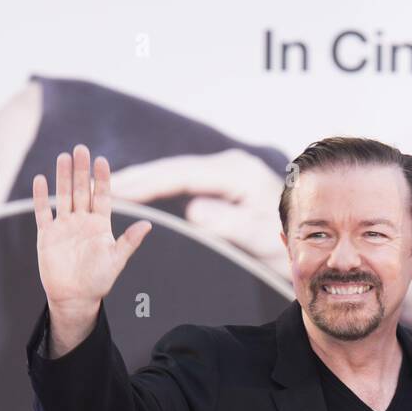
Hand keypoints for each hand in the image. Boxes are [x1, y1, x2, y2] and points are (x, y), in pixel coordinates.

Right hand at [33, 144, 151, 312]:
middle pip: (80, 190)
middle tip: (80, 148)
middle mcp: (82, 221)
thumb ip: (129, 241)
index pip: (101, 196)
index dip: (101, 179)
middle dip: (80, 170)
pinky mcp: (47, 234)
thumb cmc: (99, 280)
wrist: (75, 297)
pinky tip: (40, 180)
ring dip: (62, 177)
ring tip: (63, 157)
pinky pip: (43, 212)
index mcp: (100, 225)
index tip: (102, 160)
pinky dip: (41, 197)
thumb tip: (148, 225)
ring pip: (62, 196)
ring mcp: (64, 226)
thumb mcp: (117, 260)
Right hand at [107, 148, 289, 277]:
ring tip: (114, 187)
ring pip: (177, 173)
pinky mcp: (227, 184)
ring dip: (147, 180)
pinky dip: (163, 186)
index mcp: (235, 173)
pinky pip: (186, 181)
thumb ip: (229, 223)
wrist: (310, 243)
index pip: (180, 173)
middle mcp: (230, 166)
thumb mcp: (259, 237)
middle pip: (174, 168)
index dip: (147, 181)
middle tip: (101, 183)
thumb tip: (193, 210)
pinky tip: (146, 193)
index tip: (119, 190)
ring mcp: (228, 173)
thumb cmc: (287, 242)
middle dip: (139, 177)